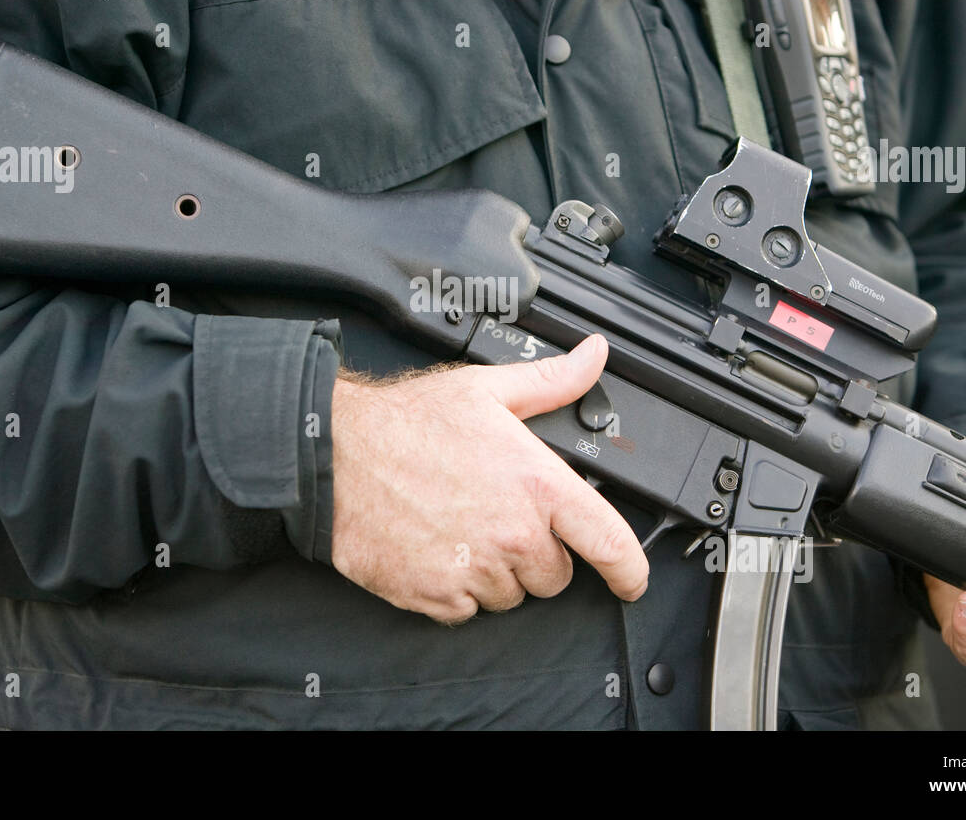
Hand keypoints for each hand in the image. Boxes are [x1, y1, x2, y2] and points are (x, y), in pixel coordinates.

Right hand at [329, 334, 648, 623]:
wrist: (334, 456)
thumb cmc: (406, 423)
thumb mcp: (487, 390)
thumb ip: (552, 381)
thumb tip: (593, 356)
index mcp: (536, 485)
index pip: (608, 542)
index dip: (629, 570)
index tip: (630, 580)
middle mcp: (513, 534)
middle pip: (554, 575)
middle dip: (536, 554)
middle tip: (498, 517)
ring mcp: (475, 570)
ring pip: (511, 596)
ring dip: (496, 573)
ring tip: (461, 528)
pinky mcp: (437, 597)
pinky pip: (466, 610)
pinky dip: (456, 590)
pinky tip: (437, 549)